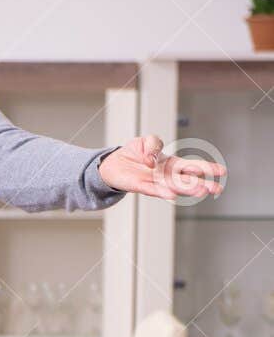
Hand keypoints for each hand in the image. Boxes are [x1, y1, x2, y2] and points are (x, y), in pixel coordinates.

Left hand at [98, 134, 225, 200]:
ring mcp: (155, 182)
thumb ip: (154, 143)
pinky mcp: (140, 185)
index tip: (222, 171)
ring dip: (187, 190)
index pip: (193, 166)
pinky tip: (173, 195)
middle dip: (202, 184)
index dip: (207, 168)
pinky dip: (163, 192)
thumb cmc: (134, 154)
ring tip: (201, 191)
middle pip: (188, 181)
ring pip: (174, 187)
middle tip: (217, 188)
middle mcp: (167, 176)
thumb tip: (154, 158)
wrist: (114, 164)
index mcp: (172, 165)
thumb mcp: (147, 141)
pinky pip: (153, 189)